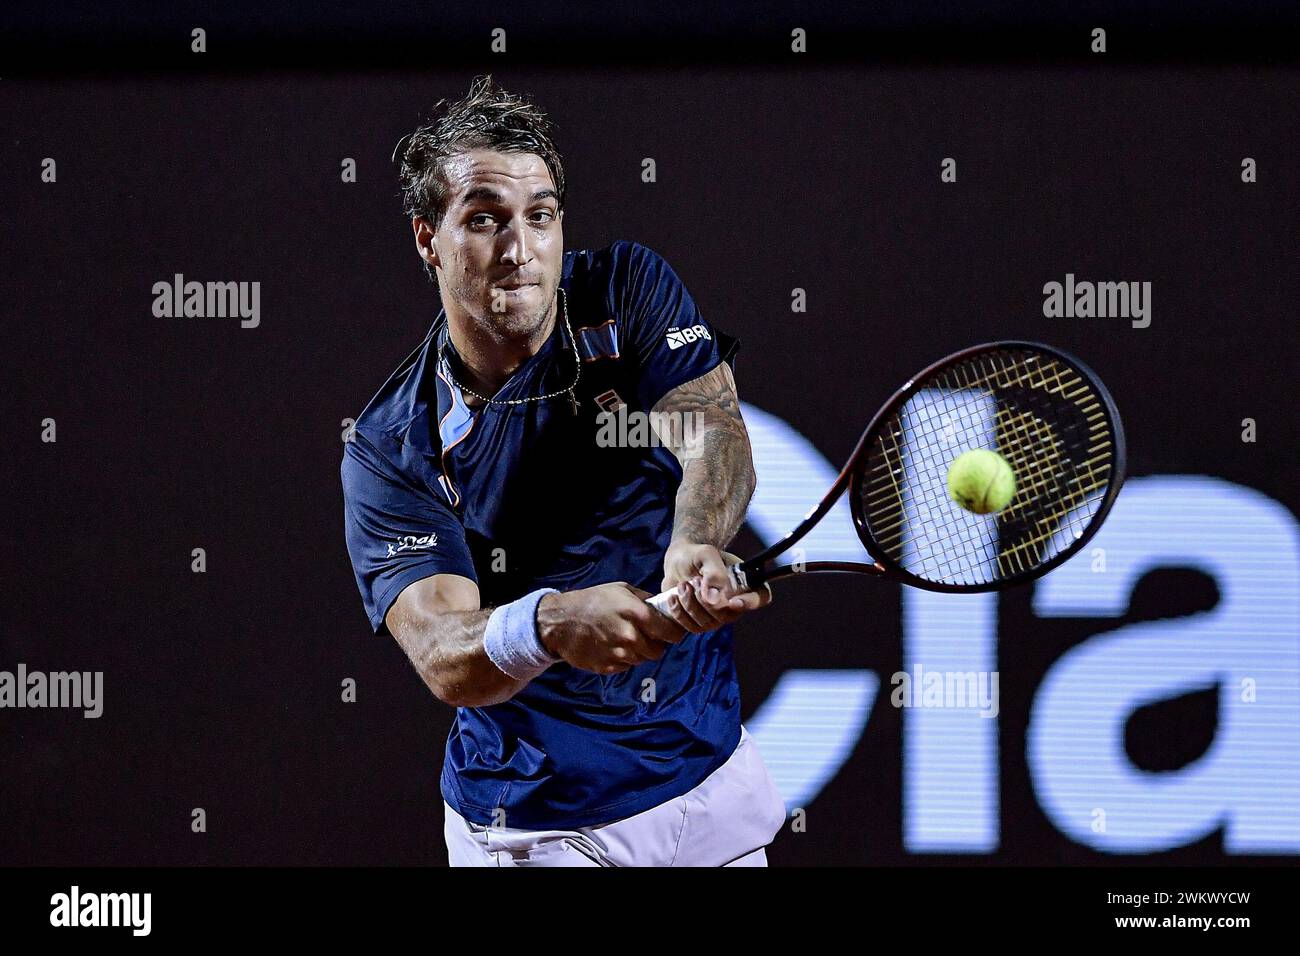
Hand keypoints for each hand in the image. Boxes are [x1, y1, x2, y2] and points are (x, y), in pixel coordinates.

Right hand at [536, 583, 686, 674]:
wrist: (560, 621)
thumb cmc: (592, 601)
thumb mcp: (621, 589)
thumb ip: (645, 600)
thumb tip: (664, 606)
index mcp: (637, 614)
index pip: (671, 632)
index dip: (673, 633)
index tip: (670, 632)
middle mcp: (631, 637)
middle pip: (658, 651)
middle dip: (656, 644)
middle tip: (646, 636)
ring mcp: (619, 654)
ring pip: (642, 660)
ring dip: (639, 652)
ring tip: (626, 639)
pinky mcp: (608, 667)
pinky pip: (626, 667)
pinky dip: (624, 659)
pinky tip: (613, 646)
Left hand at [659, 542, 771, 633]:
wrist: (678, 562)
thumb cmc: (697, 555)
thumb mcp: (706, 555)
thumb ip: (714, 573)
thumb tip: (714, 599)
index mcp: (746, 583)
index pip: (760, 597)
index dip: (750, 602)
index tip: (733, 602)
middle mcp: (736, 604)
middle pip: (727, 615)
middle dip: (704, 599)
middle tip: (693, 580)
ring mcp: (718, 617)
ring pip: (707, 623)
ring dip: (689, 603)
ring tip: (682, 585)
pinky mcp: (700, 624)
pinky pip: (691, 627)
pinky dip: (679, 612)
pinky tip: (673, 597)